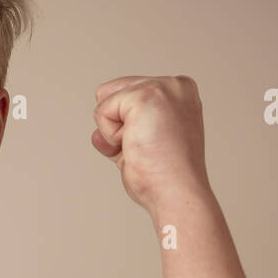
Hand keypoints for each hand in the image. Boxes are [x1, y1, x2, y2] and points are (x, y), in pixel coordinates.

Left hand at [90, 75, 211, 213]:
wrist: (176, 192)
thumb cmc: (164, 177)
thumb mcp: (143, 145)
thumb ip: (122, 132)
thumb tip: (97, 135)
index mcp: (180, 94)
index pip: (128, 94)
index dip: (127, 126)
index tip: (152, 147)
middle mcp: (175, 85)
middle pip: (112, 91)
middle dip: (118, 126)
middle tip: (145, 149)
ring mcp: (162, 87)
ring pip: (105, 100)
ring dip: (114, 132)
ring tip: (142, 147)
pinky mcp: (145, 95)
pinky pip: (102, 111)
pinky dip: (111, 136)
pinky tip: (136, 146)